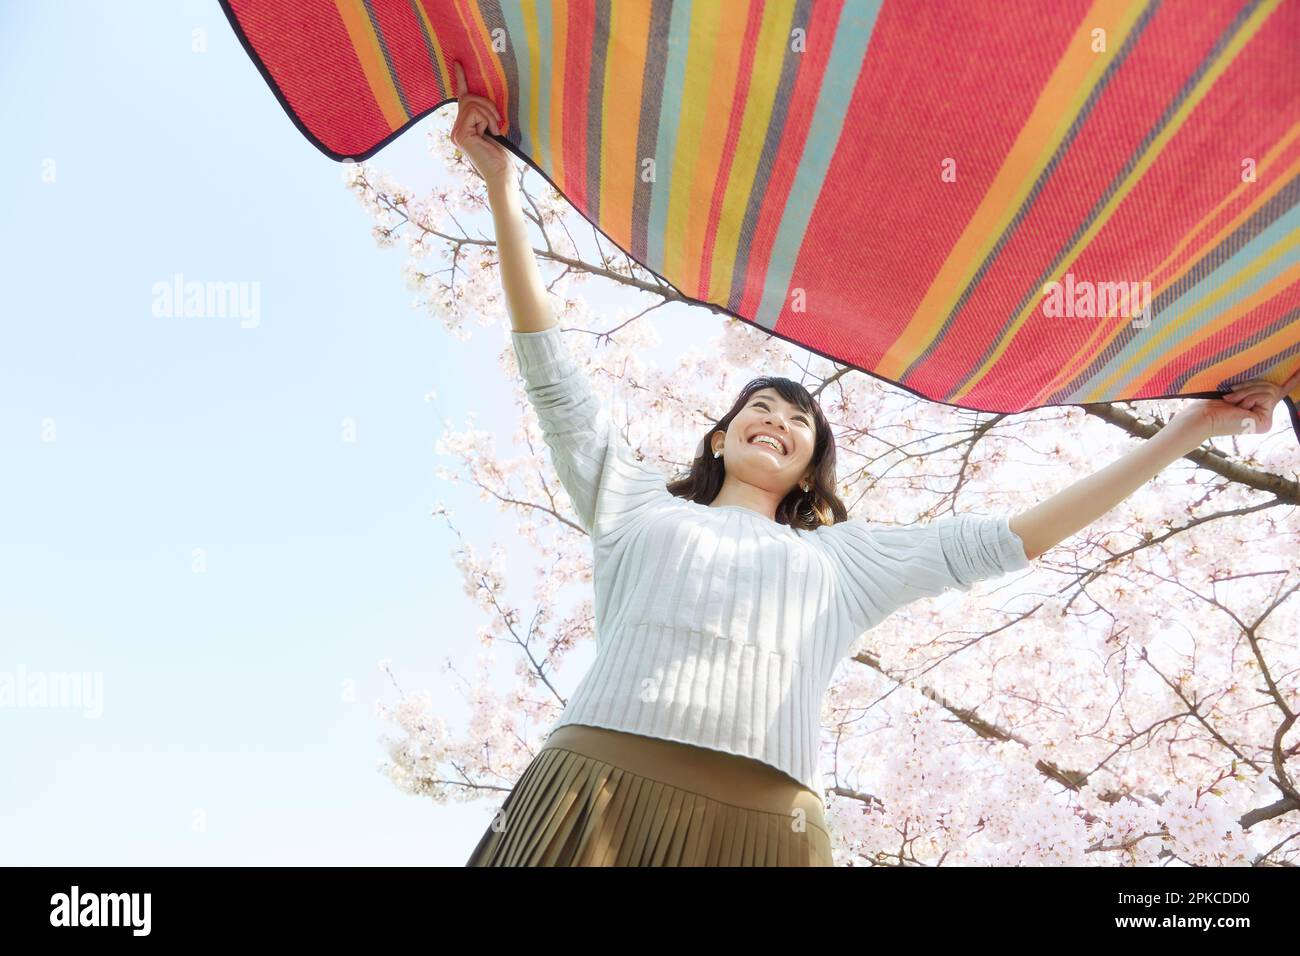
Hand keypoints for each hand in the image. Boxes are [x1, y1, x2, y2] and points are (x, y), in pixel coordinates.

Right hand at [449, 60, 510, 184]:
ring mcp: (456, 132)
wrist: (502, 173)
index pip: (462, 99)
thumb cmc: (503, 153)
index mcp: (464, 127)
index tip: (458, 63)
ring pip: (472, 104)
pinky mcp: (460, 134)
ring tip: (495, 130)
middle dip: (487, 105)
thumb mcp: (494, 126)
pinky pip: (474, 112)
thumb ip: (485, 113)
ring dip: (490, 114)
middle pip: (469, 98)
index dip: (461, 79)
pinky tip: (491, 133)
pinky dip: (487, 119)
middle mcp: (456, 129)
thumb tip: (482, 96)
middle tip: (498, 121)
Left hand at [1169, 365, 1299, 438]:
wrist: (1202, 416)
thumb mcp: (1237, 387)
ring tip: (1231, 400)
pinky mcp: (1265, 421)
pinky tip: (1239, 407)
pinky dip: (1249, 397)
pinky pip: (1265, 397)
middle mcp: (1264, 414)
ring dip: (1246, 392)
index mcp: (1258, 406)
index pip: (1282, 391)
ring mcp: (1266, 419)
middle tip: (1230, 394)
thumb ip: (1252, 383)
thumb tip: (1269, 372)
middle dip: (1250, 386)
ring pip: (1268, 391)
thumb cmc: (1212, 402)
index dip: (1293, 380)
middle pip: (1271, 387)